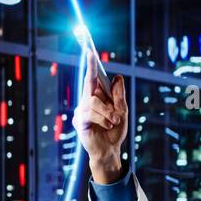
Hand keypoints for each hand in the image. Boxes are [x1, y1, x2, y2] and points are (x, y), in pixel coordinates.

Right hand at [71, 51, 127, 179]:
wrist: (109, 150)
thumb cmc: (114, 130)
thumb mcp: (122, 110)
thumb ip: (118, 95)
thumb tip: (117, 77)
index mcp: (96, 96)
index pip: (92, 77)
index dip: (91, 64)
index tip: (90, 50)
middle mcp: (85, 101)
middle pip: (93, 88)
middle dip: (108, 103)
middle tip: (117, 117)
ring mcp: (80, 111)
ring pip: (93, 102)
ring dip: (108, 113)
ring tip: (114, 123)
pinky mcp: (79, 121)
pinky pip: (90, 114)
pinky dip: (103, 120)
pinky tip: (107, 126)